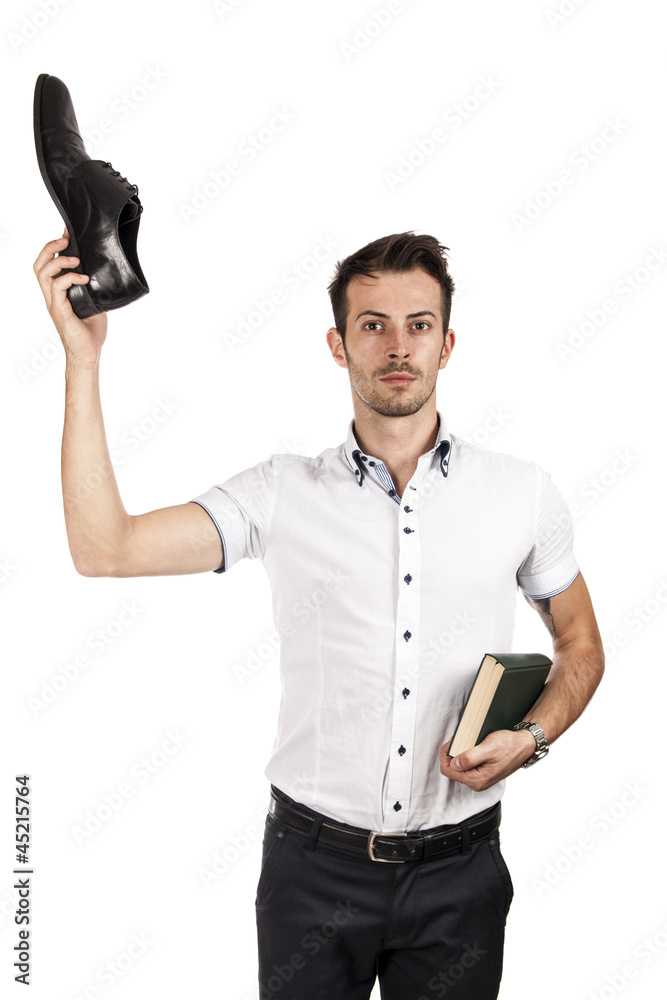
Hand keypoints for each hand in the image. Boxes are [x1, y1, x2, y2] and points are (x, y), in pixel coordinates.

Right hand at [33, 228, 107, 367]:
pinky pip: (57, 287)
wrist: (90, 354)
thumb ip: (93, 288)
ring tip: (74, 258)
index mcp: (58, 293)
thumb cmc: (91, 331)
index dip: (53, 247)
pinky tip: (83, 278)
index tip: (67, 233)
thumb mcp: (95, 303)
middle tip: (65, 239)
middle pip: (38, 265)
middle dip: (49, 247)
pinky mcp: (59, 311)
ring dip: (58, 260)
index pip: (47, 264)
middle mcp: (52, 296)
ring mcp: (54, 303)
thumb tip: (104, 271)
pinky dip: (69, 278)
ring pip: (43, 273)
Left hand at [439, 728, 536, 790]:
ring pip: (460, 767)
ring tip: (466, 742)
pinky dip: (467, 755)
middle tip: (458, 740)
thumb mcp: (488, 748)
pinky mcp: (483, 774)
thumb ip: (469, 758)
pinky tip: (473, 747)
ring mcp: (480, 779)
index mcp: (477, 780)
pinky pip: (468, 766)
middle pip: (452, 769)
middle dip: (452, 754)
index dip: (445, 755)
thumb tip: (453, 764)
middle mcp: (477, 783)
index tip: (450, 743)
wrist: (524, 746)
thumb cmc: (509, 746)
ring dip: (460, 754)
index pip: (448, 770)